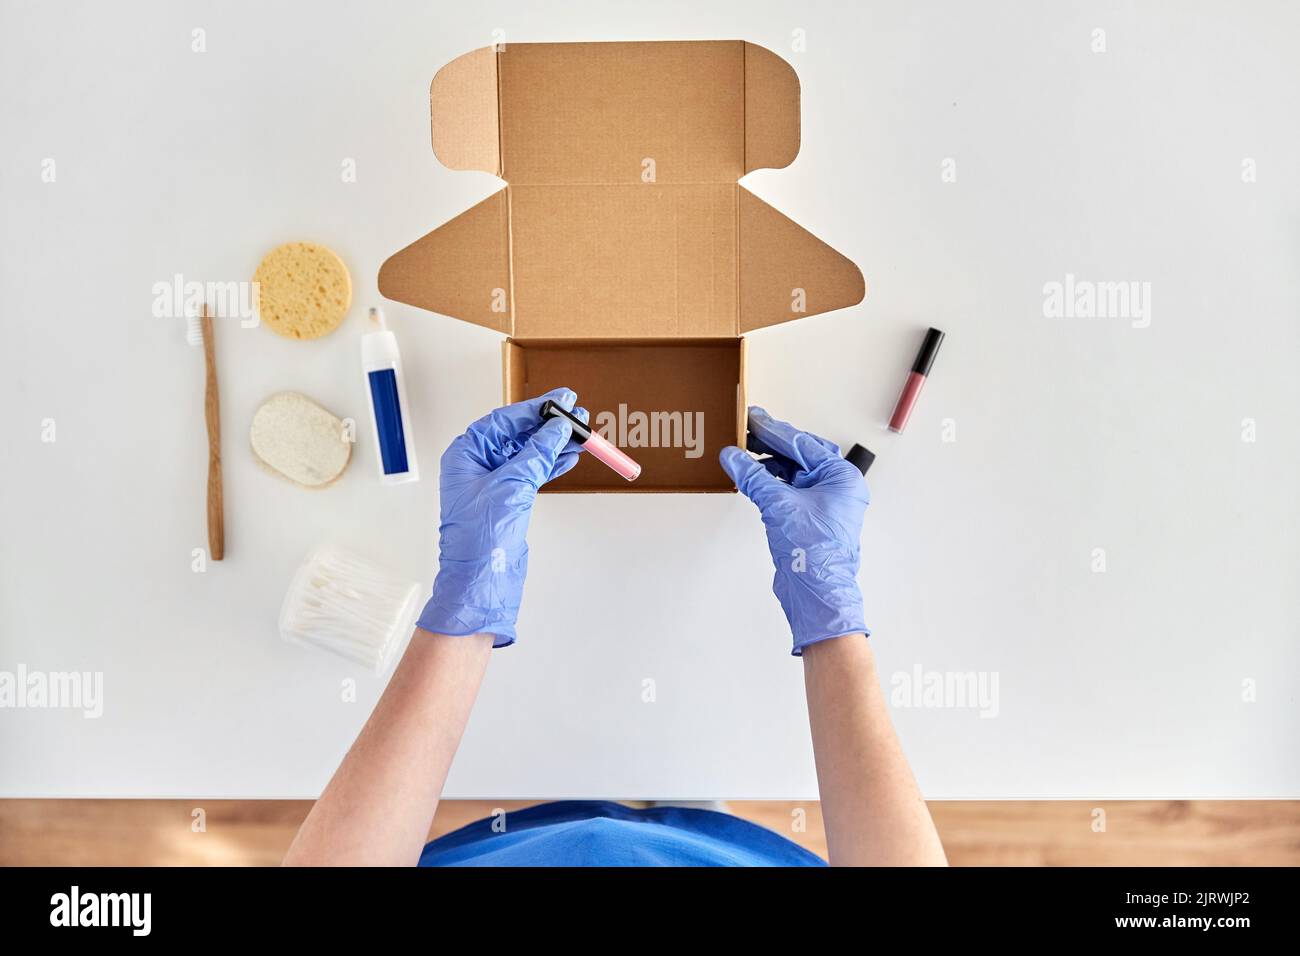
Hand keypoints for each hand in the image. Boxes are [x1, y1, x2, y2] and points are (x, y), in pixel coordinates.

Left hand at [415, 387, 585, 646]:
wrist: (481, 581)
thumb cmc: (479, 539)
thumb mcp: (512, 485)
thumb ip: (537, 453)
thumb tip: (556, 429)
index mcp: (466, 455)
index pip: (503, 421)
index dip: (535, 409)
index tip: (561, 400)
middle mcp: (477, 466)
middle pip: (518, 435)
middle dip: (549, 426)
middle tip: (577, 415)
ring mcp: (494, 483)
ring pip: (530, 454)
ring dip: (556, 444)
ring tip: (582, 435)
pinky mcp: (509, 500)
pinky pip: (534, 473)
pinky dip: (553, 464)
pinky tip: (570, 456)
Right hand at [720, 406, 869, 654]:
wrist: (817, 595)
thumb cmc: (815, 555)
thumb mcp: (779, 505)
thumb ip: (754, 476)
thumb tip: (734, 456)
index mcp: (841, 477)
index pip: (802, 444)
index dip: (773, 430)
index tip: (752, 418)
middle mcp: (836, 487)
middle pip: (799, 455)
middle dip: (770, 443)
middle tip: (745, 429)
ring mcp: (824, 503)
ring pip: (792, 473)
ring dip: (768, 463)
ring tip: (743, 452)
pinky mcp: (809, 518)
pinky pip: (788, 491)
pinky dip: (769, 482)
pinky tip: (751, 476)